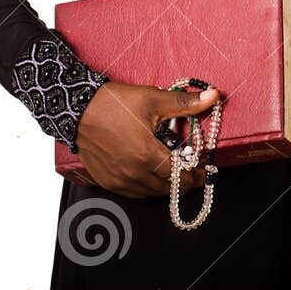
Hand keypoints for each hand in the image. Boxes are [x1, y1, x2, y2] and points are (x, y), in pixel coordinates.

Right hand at [70, 81, 217, 197]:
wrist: (77, 110)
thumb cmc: (114, 104)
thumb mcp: (153, 99)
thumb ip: (185, 103)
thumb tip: (213, 96)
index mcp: (148, 156)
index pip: (181, 176)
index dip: (196, 175)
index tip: (205, 172)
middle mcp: (134, 174)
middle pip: (168, 189)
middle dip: (184, 182)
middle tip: (192, 172)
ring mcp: (119, 180)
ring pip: (151, 193)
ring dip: (165, 186)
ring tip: (173, 173)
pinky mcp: (107, 181)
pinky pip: (133, 193)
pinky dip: (146, 188)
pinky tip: (150, 175)